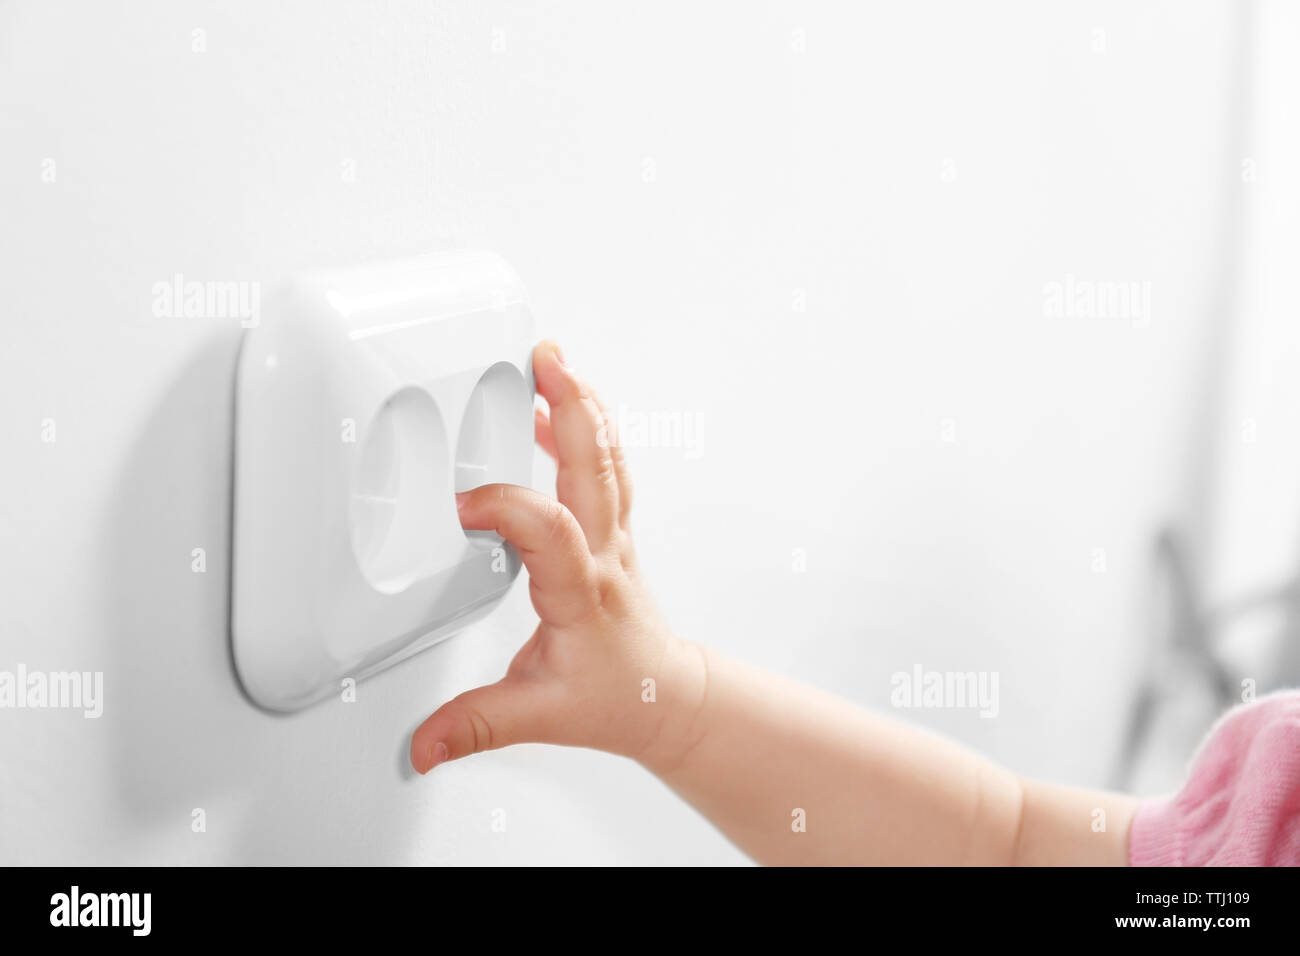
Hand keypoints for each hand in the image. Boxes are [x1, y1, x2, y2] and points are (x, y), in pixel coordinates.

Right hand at [410, 341, 706, 773]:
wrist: (664, 697)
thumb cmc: (614, 700)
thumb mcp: (537, 717)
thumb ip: (475, 727)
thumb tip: (419, 748)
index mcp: (581, 592)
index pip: (552, 534)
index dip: (509, 509)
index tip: (463, 506)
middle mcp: (604, 554)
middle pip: (596, 469)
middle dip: (572, 409)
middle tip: (546, 360)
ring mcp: (614, 537)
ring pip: (607, 460)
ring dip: (583, 406)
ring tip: (555, 361)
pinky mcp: (612, 532)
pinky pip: (604, 469)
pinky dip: (582, 431)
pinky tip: (551, 410)